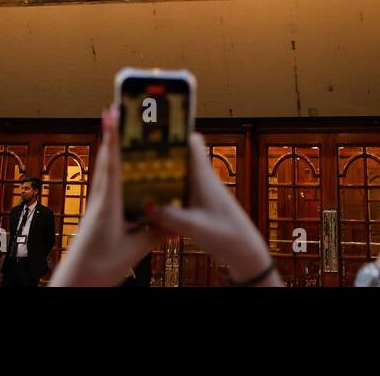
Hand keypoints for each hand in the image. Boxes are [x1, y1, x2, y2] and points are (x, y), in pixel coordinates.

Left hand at [48, 105, 167, 285]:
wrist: (75, 283)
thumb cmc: (97, 268)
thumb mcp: (132, 251)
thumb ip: (154, 233)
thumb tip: (178, 220)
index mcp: (107, 205)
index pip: (112, 163)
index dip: (114, 137)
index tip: (113, 113)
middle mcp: (99, 201)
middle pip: (106, 160)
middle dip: (112, 135)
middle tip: (116, 111)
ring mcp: (97, 207)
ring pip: (104, 171)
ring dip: (111, 150)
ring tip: (118, 131)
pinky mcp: (97, 216)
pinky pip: (106, 186)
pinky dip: (113, 171)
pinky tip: (120, 172)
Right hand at [151, 133, 280, 285]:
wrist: (245, 252)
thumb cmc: (226, 236)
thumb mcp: (194, 228)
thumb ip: (169, 216)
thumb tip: (145, 204)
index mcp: (204, 177)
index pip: (192, 141)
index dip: (175, 132)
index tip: (154, 128)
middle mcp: (203, 179)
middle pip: (181, 155)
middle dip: (161, 151)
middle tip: (135, 150)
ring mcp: (201, 191)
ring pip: (179, 172)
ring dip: (162, 171)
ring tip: (136, 171)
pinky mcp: (200, 203)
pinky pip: (180, 188)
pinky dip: (166, 188)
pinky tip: (150, 197)